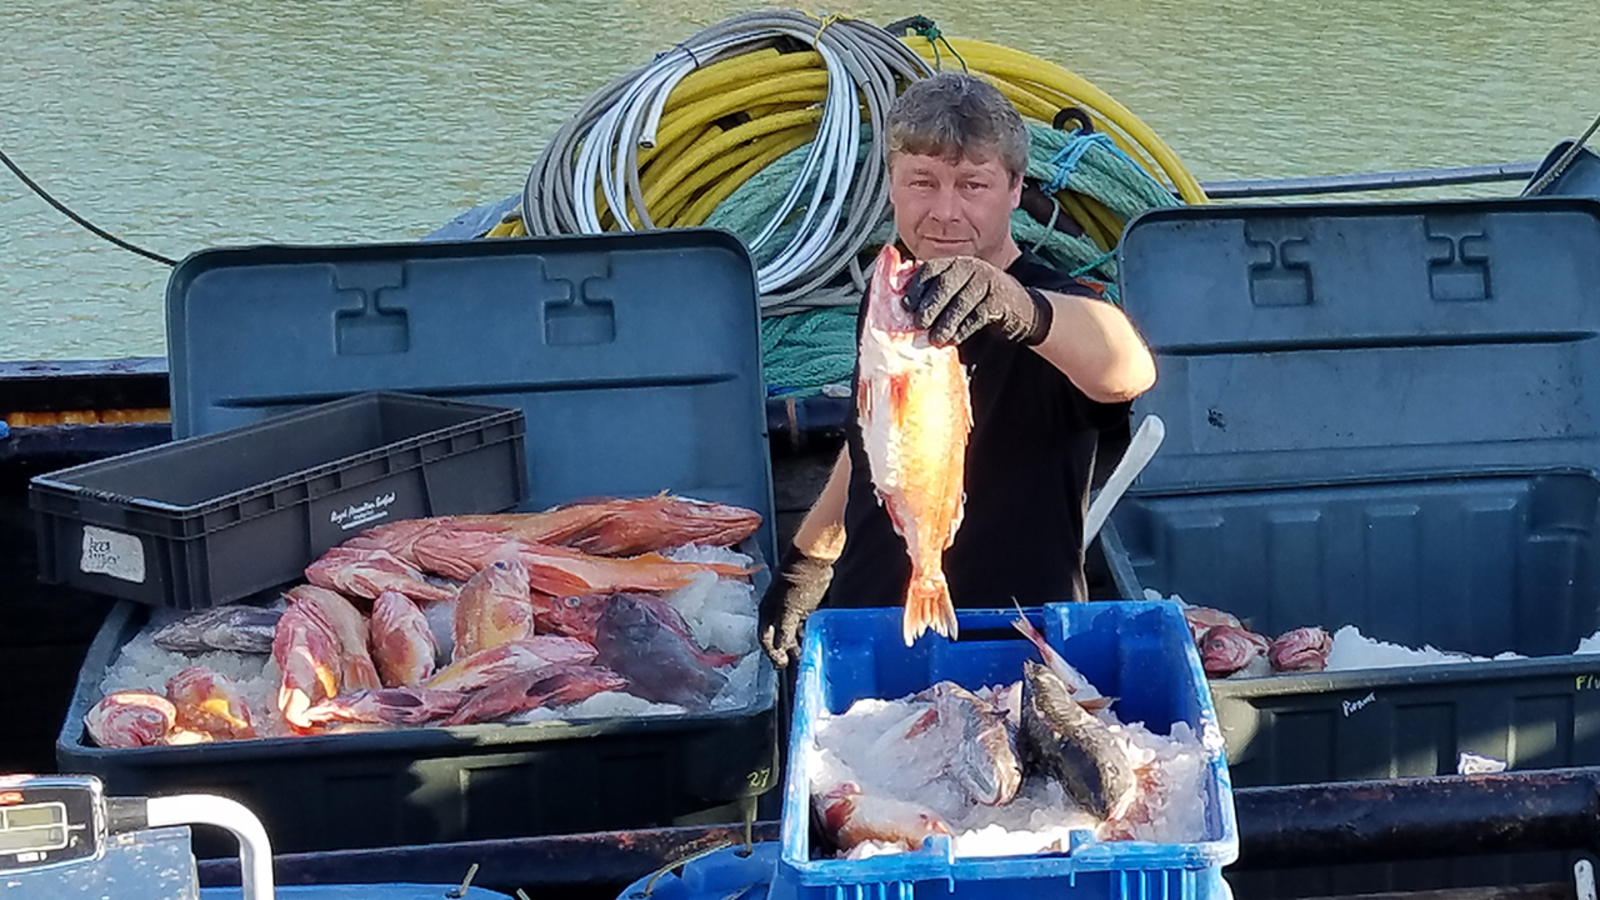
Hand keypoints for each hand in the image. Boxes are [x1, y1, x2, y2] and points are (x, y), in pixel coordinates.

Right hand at [758, 545, 834, 667]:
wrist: (813, 559)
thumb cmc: (798, 581)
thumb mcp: (790, 611)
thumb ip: (784, 632)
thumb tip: (780, 651)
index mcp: (768, 612)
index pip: (765, 639)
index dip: (773, 654)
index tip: (782, 665)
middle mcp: (777, 610)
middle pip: (779, 636)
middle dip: (787, 650)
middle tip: (797, 662)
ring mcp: (791, 606)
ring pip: (792, 630)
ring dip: (799, 642)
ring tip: (808, 653)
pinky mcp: (804, 602)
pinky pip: (803, 622)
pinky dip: (808, 632)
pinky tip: (815, 637)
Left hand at [905, 256, 1052, 346]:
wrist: (1020, 309)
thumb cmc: (979, 303)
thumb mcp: (958, 293)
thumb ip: (936, 296)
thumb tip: (907, 312)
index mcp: (955, 264)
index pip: (930, 269)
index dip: (916, 286)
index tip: (906, 305)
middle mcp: (970, 267)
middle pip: (944, 284)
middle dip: (929, 305)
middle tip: (918, 324)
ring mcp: (987, 281)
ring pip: (961, 302)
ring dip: (945, 322)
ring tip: (935, 339)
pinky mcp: (1000, 299)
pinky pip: (978, 315)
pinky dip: (964, 329)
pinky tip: (955, 339)